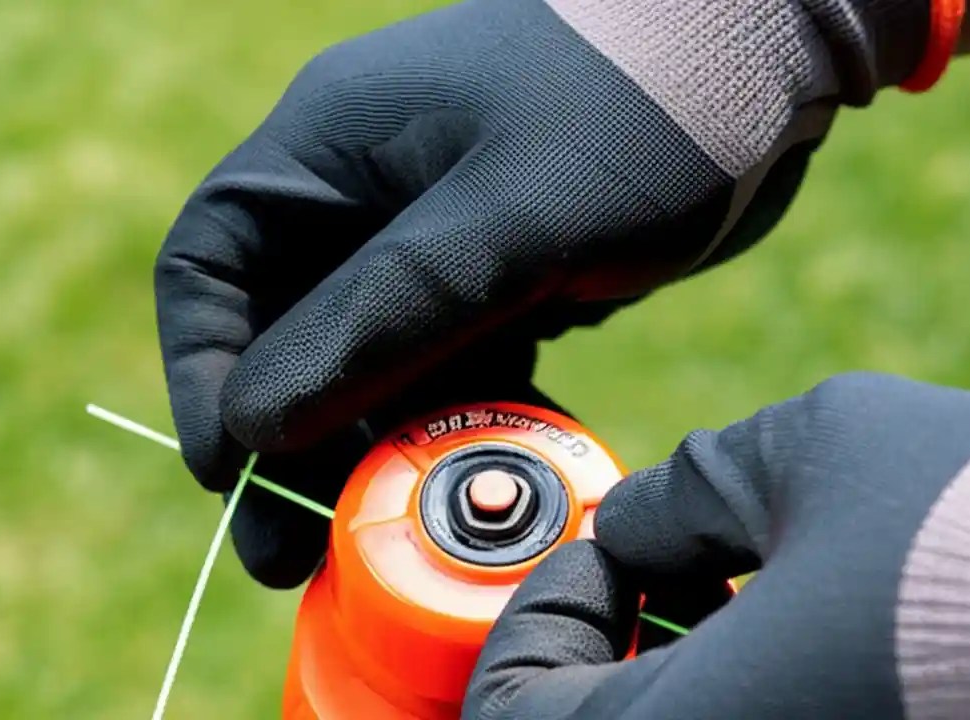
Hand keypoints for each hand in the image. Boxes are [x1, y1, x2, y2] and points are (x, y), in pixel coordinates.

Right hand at [154, 0, 929, 587]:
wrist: (766, 59)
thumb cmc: (638, 103)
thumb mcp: (508, 219)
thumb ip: (384, 316)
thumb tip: (255, 423)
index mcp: (331, 145)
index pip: (210, 263)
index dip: (203, 371)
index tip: (230, 470)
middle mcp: (367, 191)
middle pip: (281, 328)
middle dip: (284, 438)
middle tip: (291, 547)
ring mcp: (437, 235)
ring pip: (367, 360)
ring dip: (369, 442)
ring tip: (384, 527)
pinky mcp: (502, 273)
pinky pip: (447, 363)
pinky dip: (450, 420)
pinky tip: (474, 470)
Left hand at [463, 372, 969, 718]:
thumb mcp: (814, 454)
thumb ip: (684, 489)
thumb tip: (631, 522)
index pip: (511, 709)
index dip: (540, 606)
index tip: (602, 544)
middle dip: (595, 647)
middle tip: (646, 571)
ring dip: (664, 672)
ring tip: (727, 584)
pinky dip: (736, 697)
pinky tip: (796, 630)